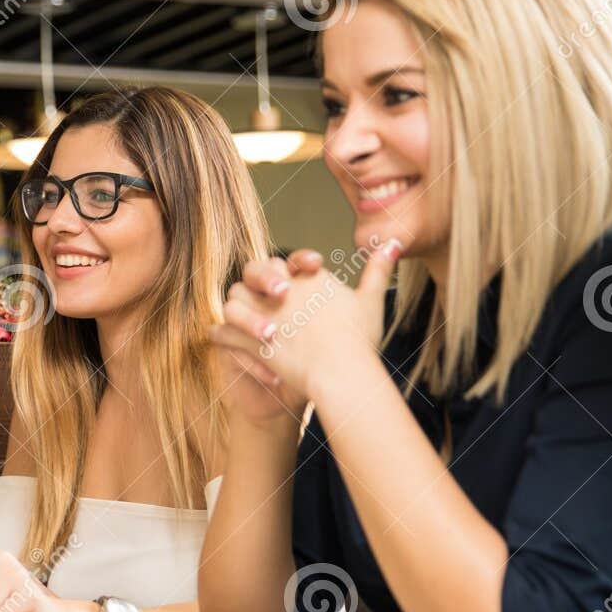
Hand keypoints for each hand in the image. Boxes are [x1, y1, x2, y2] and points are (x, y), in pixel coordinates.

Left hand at [213, 242, 397, 406]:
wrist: (341, 372)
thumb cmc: (359, 339)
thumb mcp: (371, 300)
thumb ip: (378, 269)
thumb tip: (393, 240)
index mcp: (309, 278)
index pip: (287, 262)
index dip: (285, 271)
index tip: (290, 287)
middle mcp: (282, 291)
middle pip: (254, 272)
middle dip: (255, 282)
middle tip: (262, 299)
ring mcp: (264, 314)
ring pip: (235, 298)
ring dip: (236, 307)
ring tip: (238, 317)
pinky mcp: (251, 340)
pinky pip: (224, 331)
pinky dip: (220, 333)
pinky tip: (218, 335)